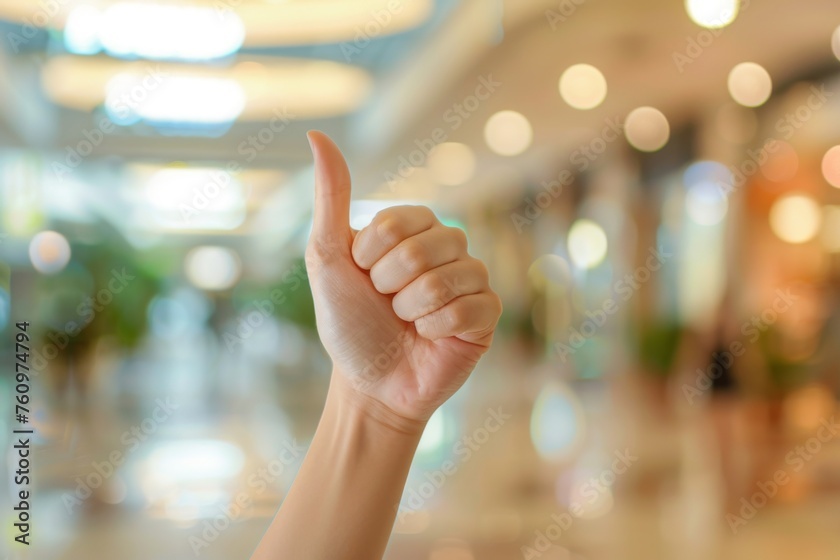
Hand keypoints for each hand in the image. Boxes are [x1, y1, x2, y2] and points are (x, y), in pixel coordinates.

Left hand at [304, 131, 501, 425]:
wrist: (370, 386)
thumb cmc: (349, 322)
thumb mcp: (328, 258)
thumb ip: (331, 198)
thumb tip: (317, 136)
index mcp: (414, 227)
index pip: (398, 222)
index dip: (371, 257)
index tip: (364, 278)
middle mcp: (448, 246)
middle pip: (425, 248)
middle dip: (391, 286)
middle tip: (386, 305)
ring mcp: (471, 279)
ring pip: (447, 280)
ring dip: (412, 310)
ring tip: (407, 323)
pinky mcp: (487, 314)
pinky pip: (468, 309)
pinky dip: (437, 329)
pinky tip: (431, 338)